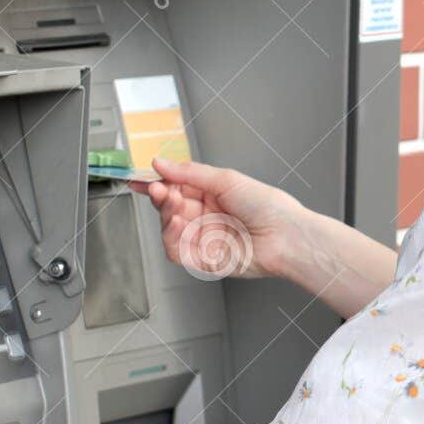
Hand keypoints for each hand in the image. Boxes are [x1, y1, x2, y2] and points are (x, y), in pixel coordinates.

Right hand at [127, 156, 308, 281]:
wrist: (284, 236)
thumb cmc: (267, 206)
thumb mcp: (225, 179)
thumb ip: (189, 173)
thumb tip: (160, 163)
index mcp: (211, 196)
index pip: (176, 188)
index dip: (157, 183)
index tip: (139, 177)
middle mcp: (206, 217)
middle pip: (169, 208)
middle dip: (160, 197)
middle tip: (157, 188)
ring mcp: (204, 239)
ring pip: (169, 229)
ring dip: (165, 215)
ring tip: (171, 202)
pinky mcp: (204, 260)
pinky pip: (177, 251)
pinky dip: (172, 237)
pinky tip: (178, 223)